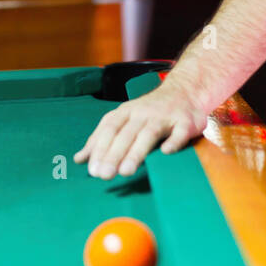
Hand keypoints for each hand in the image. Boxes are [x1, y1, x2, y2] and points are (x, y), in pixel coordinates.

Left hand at [74, 85, 205, 179]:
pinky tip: (166, 153)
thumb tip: (79, 159)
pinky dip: (173, 142)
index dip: (99, 149)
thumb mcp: (123, 119)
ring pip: (148, 134)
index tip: (92, 170)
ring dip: (136, 152)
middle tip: (104, 175)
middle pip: (126, 134)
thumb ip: (102, 138)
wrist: (185, 90)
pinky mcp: (185, 122)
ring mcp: (165, 116)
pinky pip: (179, 132)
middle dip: (114, 155)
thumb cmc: (149, 111)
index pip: (109, 129)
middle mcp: (143, 113)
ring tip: (125, 172)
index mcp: (126, 112)